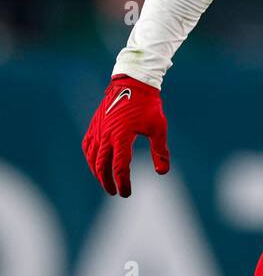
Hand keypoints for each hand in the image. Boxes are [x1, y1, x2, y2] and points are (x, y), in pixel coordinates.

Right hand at [82, 74, 169, 196]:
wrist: (132, 82)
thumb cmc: (148, 106)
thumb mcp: (158, 128)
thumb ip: (160, 151)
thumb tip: (162, 172)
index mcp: (122, 136)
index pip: (120, 167)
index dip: (123, 183)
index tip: (126, 193)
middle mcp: (106, 134)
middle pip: (102, 165)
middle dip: (107, 181)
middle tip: (115, 192)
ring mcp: (98, 129)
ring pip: (92, 157)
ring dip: (97, 172)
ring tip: (105, 181)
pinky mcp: (95, 124)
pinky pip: (88, 145)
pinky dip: (90, 157)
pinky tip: (96, 163)